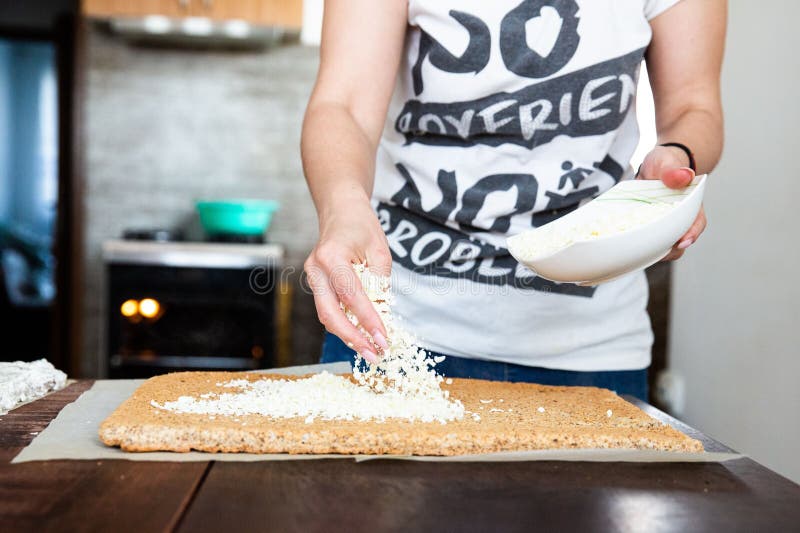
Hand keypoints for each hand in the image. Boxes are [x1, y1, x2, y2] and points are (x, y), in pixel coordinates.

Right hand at [304, 196, 390, 362]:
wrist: (340, 210)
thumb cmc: (362, 227)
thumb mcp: (380, 252)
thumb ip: (379, 284)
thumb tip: (382, 319)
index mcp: (332, 256)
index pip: (351, 296)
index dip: (368, 321)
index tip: (383, 339)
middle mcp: (316, 269)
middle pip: (329, 313)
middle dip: (352, 338)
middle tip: (373, 355)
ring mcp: (312, 277)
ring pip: (326, 315)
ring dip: (347, 335)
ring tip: (370, 351)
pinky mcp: (316, 284)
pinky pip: (328, 309)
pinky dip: (344, 324)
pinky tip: (360, 336)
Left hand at [638, 145, 705, 260]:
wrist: (652, 168)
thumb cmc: (663, 164)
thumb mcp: (666, 162)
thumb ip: (672, 170)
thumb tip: (684, 176)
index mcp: (691, 206)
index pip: (696, 223)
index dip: (691, 234)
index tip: (682, 242)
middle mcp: (680, 220)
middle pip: (680, 241)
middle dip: (669, 249)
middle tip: (654, 251)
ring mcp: (665, 227)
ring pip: (663, 246)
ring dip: (652, 250)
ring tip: (637, 250)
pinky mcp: (649, 230)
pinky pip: (647, 242)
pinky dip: (639, 245)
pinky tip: (627, 246)